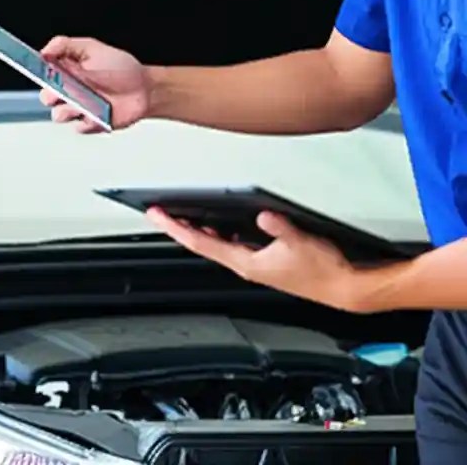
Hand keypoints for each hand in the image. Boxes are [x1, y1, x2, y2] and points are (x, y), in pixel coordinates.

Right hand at [37, 36, 150, 131]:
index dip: (38, 72)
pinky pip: (79, 127)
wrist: (144, 89)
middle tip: (65, 87)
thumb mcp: (93, 48)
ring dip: (69, 109)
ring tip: (85, 101)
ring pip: (59, 115)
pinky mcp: (89, 123)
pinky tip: (98, 112)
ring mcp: (78, 108)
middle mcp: (69, 91)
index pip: (41, 73)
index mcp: (66, 71)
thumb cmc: (121, 69)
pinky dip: (87, 121)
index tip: (41, 70)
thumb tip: (45, 51)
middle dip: (51, 94)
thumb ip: (66, 46)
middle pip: (46, 97)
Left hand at [146, 208, 361, 311]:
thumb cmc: (324, 270)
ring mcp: (254, 265)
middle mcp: (245, 265)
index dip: (176, 228)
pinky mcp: (265, 262)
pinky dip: (220, 234)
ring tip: (180, 216)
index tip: (157, 215)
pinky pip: (232, 246)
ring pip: (216, 245)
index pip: (201, 242)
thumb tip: (262, 215)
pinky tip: (222, 227)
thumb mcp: (300, 242)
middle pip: (202, 243)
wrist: (344, 288)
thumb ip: (279, 227)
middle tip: (159, 213)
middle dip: (179, 228)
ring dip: (198, 231)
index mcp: (246, 262)